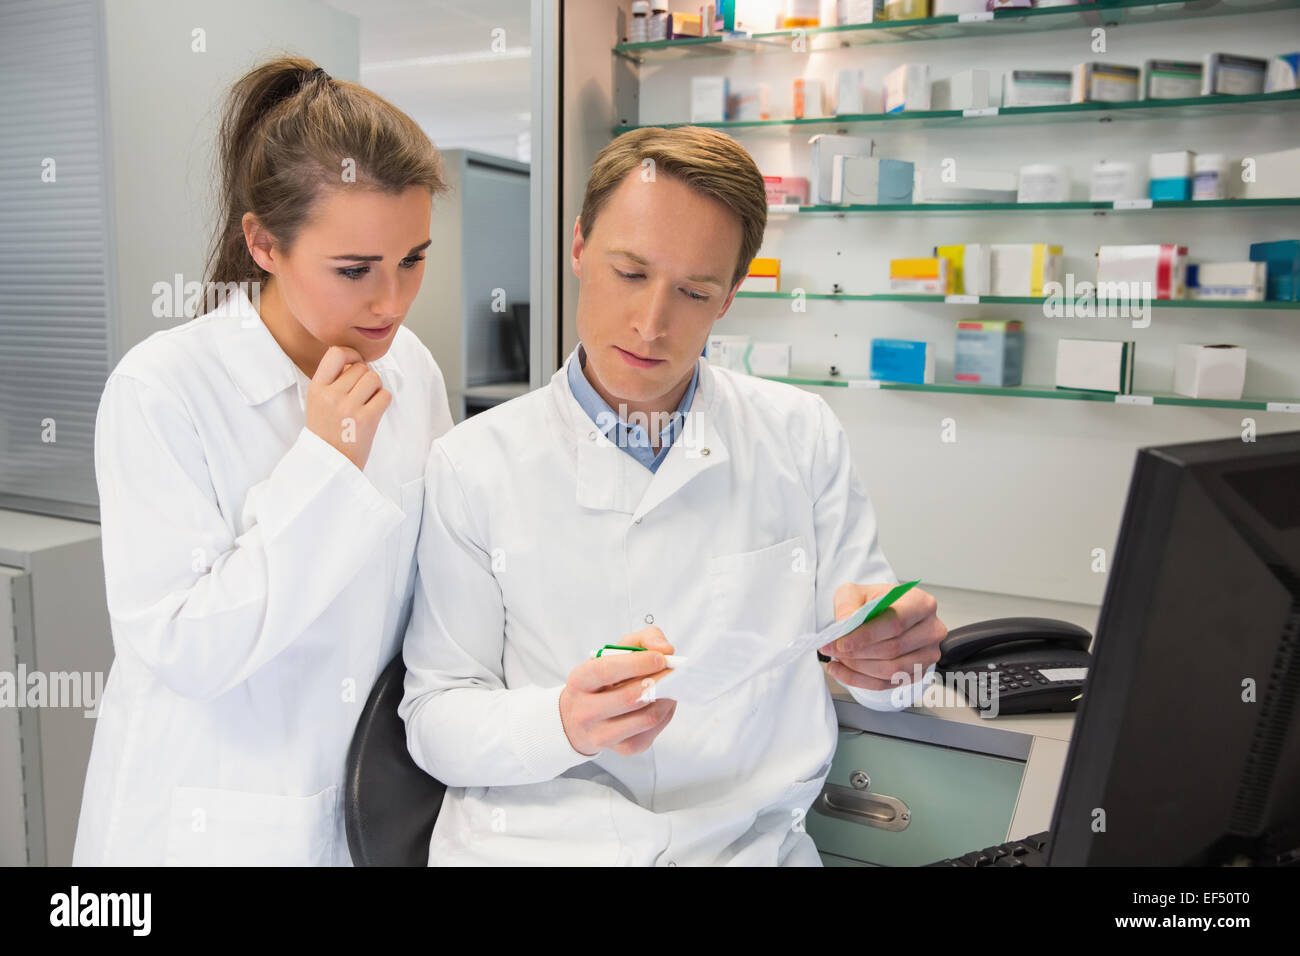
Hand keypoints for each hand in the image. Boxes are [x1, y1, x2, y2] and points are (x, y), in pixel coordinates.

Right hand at [305, 346, 391, 470]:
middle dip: (365, 378)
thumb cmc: (327, 431)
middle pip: (361, 367)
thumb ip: (333, 381)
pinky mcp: (366, 419)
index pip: (335, 353)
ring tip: (366, 402)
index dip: (351, 353)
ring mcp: (349, 408)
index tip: (355, 363)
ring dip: (375, 388)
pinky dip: (383, 401)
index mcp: (317, 389)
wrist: (330, 464)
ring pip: (374, 378)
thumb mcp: (317, 402)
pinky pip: (385, 395)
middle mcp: (331, 395)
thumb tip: (357, 360)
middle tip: (360, 395)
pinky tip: (373, 412)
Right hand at [559, 627, 676, 756]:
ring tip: (672, 686)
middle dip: (659, 682)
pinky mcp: (622, 748)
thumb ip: (643, 640)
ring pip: (646, 718)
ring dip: (667, 699)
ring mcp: (602, 734)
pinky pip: (652, 731)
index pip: (606, 671)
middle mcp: (585, 711)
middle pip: (629, 698)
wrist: (582, 716)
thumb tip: (666, 650)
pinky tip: (664, 702)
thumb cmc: (604, 679)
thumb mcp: (616, 652)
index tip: (660, 658)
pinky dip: (666, 714)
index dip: (637, 664)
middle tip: (675, 672)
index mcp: (580, 681)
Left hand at [820, 583, 945, 691]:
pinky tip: (842, 670)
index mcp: (920, 604)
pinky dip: (860, 680)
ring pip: (891, 670)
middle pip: (892, 649)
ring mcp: (928, 654)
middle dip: (856, 653)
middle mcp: (930, 629)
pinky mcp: (918, 672)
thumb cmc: (876, 602)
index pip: (895, 623)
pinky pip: (888, 683)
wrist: (887, 614)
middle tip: (831, 650)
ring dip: (858, 668)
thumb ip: (848, 605)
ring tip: (837, 659)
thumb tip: (844, 625)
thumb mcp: (856, 593)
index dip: (866, 636)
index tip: (841, 643)